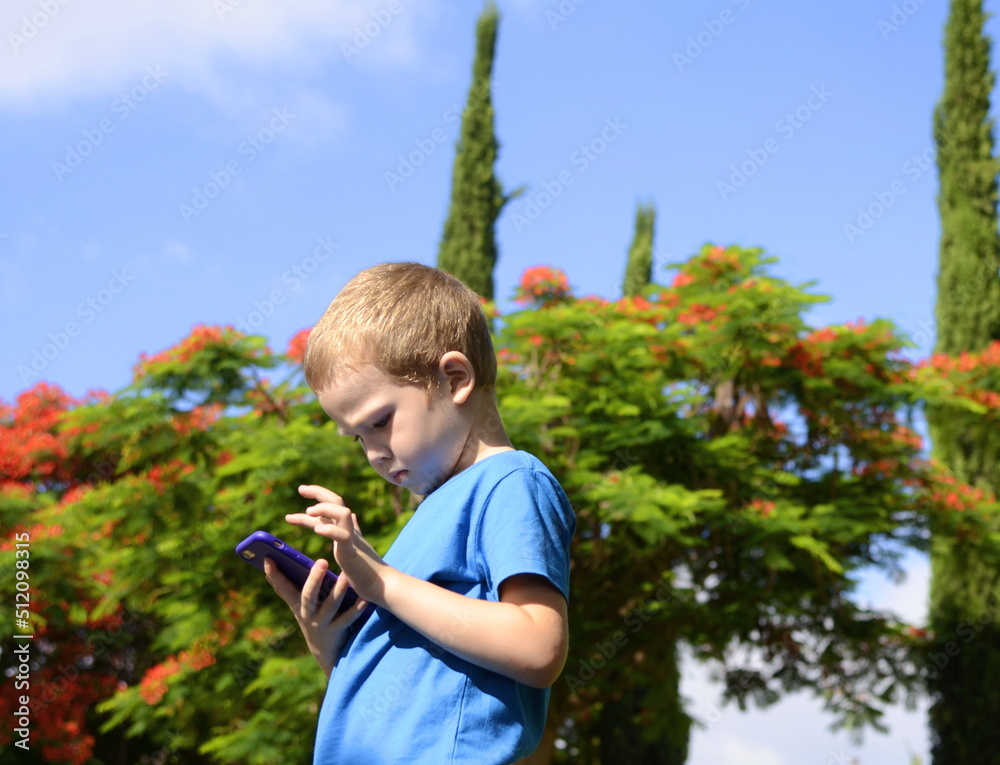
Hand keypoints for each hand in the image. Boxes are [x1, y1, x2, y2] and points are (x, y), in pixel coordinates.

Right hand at [264, 555, 367, 677]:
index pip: (282, 587)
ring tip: (346, 575)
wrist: (325, 649)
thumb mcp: (299, 603)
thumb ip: (291, 585)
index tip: (268, 559)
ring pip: (330, 606)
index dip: (274, 574)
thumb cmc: (313, 615)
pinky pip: (347, 619)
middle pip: (308, 596)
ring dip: (338, 590)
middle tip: (322, 561)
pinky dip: (356, 609)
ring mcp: (321, 623)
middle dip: (314, 579)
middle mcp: (307, 614)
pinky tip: (364, 599)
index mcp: (296, 604)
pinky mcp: (336, 631)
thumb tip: (275, 560)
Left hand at [285, 484, 391, 605]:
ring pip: (343, 513)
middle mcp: (350, 530)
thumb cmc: (368, 569)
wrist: (382, 586)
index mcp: (347, 529)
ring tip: (309, 511)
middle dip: (318, 492)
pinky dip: (330, 531)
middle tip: (300, 489)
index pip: (333, 506)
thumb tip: (353, 516)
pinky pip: (343, 536)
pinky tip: (318, 530)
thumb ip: (350, 531)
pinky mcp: (353, 553)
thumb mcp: (355, 546)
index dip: (317, 497)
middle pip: (337, 502)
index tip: (301, 490)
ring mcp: (353, 540)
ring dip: (324, 508)